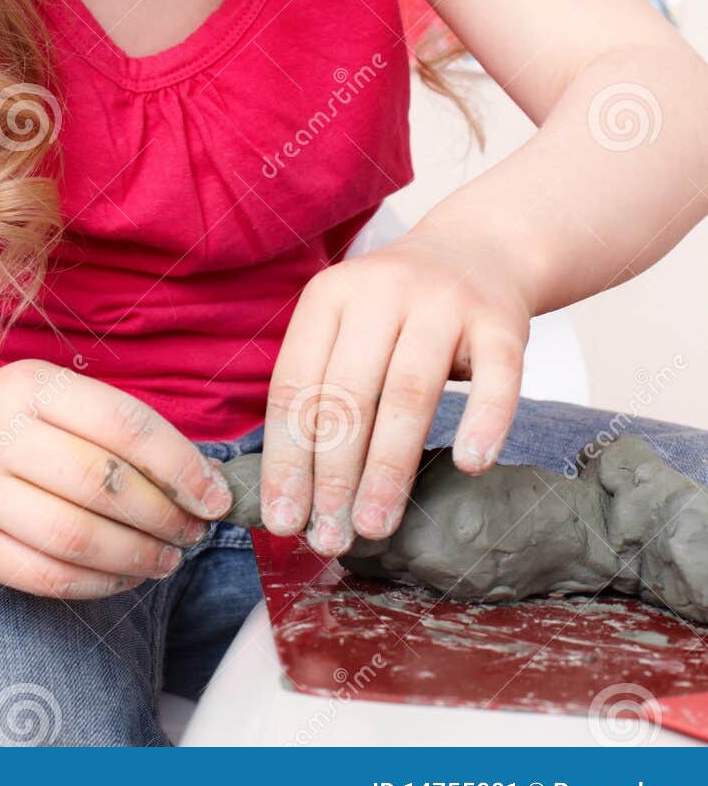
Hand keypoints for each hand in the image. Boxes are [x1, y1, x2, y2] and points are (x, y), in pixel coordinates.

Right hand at [0, 358, 232, 599]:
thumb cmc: (8, 418)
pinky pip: (43, 577)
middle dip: (163, 515)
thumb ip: (117, 427)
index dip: (180, 464)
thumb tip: (201, 479)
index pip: (122, 424)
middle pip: (100, 483)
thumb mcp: (53, 394)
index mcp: (31, 386)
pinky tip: (124, 577)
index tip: (215, 495)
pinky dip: (97, 584)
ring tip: (167, 559)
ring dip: (136, 556)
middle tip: (193, 531)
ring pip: (74, 536)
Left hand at [259, 231, 531, 556]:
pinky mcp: (501, 320)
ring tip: (375, 524)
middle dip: (334, 474)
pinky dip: (484, 421)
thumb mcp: (348, 326)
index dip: (287, 457)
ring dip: (389, 466)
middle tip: (330, 536)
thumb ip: (321, 388)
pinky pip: (495, 377)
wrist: (480, 249)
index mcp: (330, 295)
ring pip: (410, 391)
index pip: (297, 385)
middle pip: (349, 393)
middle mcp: (382, 291)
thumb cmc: (399, 311)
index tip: (283, 518)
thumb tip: (291, 493)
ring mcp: (444, 303)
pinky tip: (470, 466)